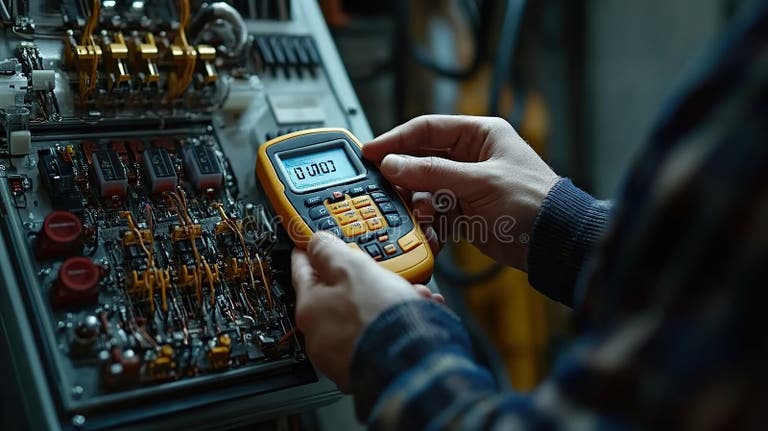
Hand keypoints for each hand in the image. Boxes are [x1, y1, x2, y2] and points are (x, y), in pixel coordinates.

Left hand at [292, 231, 443, 390]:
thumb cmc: (377, 317)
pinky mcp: (366, 366)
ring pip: (362, 315)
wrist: (410, 359)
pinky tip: (415, 312)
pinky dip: (394, 321)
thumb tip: (316, 242)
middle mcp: (320, 336)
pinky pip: (377, 334)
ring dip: (384, 299)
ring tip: (409, 292)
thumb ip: (330, 251)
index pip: (302, 271)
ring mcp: (342, 354)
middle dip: (362, 278)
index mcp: (310, 308)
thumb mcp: (352, 267)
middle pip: (337, 295)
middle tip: (378, 268)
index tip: (309, 243)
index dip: (309, 252)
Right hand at [363, 115, 558, 271]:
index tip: (371, 152)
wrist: (555, 243)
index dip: (396, 139)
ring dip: (415, 203)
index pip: (427, 129)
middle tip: (383, 188)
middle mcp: (471, 158)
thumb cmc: (533, 202)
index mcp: (480, 135)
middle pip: (422, 160)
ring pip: (426, 189)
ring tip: (410, 214)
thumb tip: (393, 164)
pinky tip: (426, 230)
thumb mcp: (479, 182)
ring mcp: (467, 186)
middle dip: (403, 177)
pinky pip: (436, 213)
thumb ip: (433, 172)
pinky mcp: (466, 212)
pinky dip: (428, 223)